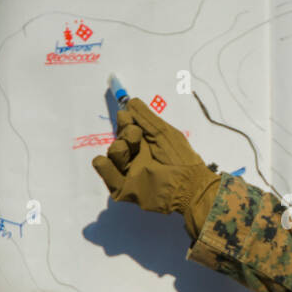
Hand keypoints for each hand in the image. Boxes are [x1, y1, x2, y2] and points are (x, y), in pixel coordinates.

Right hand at [92, 97, 217, 215]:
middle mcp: (137, 156)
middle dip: (124, 134)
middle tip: (135, 135)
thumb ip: (146, 118)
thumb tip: (130, 102)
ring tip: (128, 148)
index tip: (128, 118)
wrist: (188, 185)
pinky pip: (108, 176)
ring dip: (117, 148)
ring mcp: (130, 172)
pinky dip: (103, 167)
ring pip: (113, 155)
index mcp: (146, 142)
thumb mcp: (164, 133)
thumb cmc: (180, 158)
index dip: (125, 121)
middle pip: (119, 140)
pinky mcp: (125, 188)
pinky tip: (104, 161)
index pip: (128, 128)